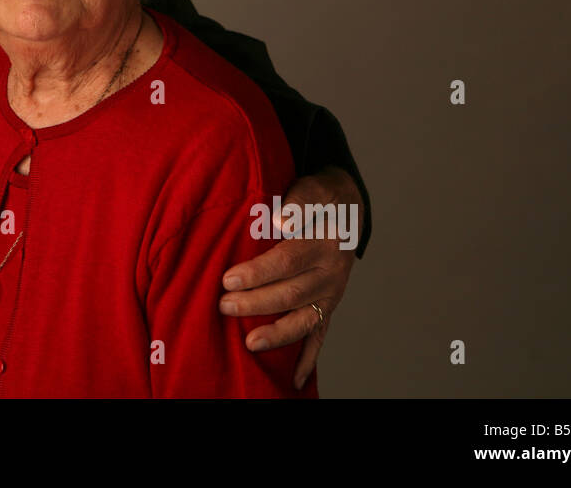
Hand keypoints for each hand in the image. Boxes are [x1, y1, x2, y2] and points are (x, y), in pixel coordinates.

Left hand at [218, 165, 361, 388]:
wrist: (346, 207)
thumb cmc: (319, 197)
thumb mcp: (313, 188)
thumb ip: (298, 202)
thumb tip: (280, 222)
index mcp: (324, 242)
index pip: (287, 260)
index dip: (258, 272)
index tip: (227, 278)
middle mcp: (331, 273)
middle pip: (291, 293)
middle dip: (256, 303)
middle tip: (224, 306)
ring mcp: (331, 294)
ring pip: (304, 319)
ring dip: (277, 334)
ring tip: (248, 343)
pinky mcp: (329, 307)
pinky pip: (320, 336)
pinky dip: (308, 359)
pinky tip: (295, 380)